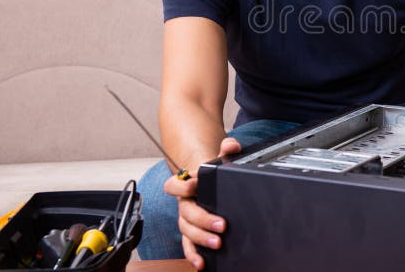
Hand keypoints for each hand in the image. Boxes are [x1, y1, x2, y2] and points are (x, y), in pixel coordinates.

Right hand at [163, 137, 241, 269]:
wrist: (206, 179)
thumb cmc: (211, 170)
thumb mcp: (220, 157)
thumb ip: (226, 148)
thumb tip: (230, 145)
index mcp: (187, 184)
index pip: (174, 185)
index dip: (183, 186)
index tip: (196, 184)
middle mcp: (184, 202)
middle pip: (186, 213)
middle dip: (203, 220)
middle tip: (221, 224)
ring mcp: (187, 218)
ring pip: (187, 231)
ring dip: (201, 239)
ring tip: (217, 243)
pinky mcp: (193, 231)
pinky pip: (188, 245)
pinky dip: (193, 255)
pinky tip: (202, 263)